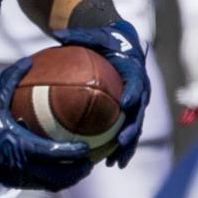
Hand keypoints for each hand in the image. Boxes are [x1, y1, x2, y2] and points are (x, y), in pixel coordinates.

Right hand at [0, 59, 94, 191]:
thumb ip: (11, 79)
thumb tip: (29, 60)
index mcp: (20, 147)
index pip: (55, 154)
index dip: (74, 153)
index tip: (88, 147)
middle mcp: (23, 167)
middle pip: (60, 177)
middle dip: (78, 171)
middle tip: (91, 160)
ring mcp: (20, 178)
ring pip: (53, 184)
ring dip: (69, 178)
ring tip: (82, 167)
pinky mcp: (16, 183)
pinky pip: (42, 185)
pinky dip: (56, 180)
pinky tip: (62, 170)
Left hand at [49, 19, 147, 166]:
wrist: (121, 44)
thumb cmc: (105, 39)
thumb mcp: (94, 35)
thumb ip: (78, 37)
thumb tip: (56, 34)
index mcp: (134, 70)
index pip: (136, 82)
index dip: (132, 93)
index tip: (126, 103)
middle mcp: (140, 89)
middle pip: (138, 112)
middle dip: (131, 129)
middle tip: (120, 141)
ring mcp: (137, 102)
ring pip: (135, 128)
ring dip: (128, 147)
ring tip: (117, 162)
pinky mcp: (131, 112)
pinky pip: (127, 132)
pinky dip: (120, 148)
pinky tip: (111, 164)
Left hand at [174, 11, 197, 122]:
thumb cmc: (197, 40)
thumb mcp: (195, 62)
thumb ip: (197, 81)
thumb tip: (196, 102)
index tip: (190, 109)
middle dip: (197, 102)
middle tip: (181, 103)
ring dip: (192, 96)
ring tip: (179, 94)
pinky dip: (191, 90)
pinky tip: (181, 91)